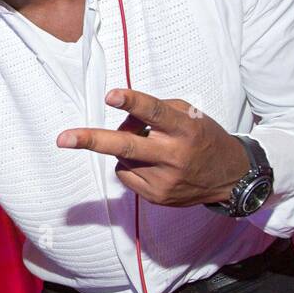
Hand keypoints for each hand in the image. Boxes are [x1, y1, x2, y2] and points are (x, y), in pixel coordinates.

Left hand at [56, 88, 249, 206]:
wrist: (230, 178)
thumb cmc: (202, 138)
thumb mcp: (189, 116)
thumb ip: (156, 112)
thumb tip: (122, 120)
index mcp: (186, 129)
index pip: (156, 112)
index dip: (132, 102)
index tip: (111, 96)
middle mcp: (175, 155)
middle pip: (127, 145)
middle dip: (92, 140)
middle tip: (63, 139)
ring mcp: (165, 180)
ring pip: (123, 158)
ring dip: (126, 148)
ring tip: (152, 147)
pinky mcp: (157, 196)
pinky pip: (127, 175)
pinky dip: (131, 165)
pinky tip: (152, 165)